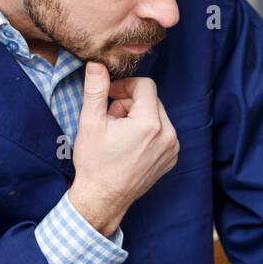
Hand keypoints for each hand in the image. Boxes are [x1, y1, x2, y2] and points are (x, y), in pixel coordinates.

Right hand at [68, 63, 178, 235]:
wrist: (103, 198)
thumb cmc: (95, 163)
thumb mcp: (90, 122)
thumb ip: (96, 90)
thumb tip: (97, 65)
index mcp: (150, 124)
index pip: (145, 85)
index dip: (124, 86)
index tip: (109, 97)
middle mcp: (168, 135)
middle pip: (151, 100)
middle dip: (129, 103)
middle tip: (110, 119)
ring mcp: (172, 149)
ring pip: (157, 116)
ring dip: (137, 117)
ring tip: (119, 134)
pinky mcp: (171, 158)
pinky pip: (162, 133)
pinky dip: (147, 132)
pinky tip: (129, 146)